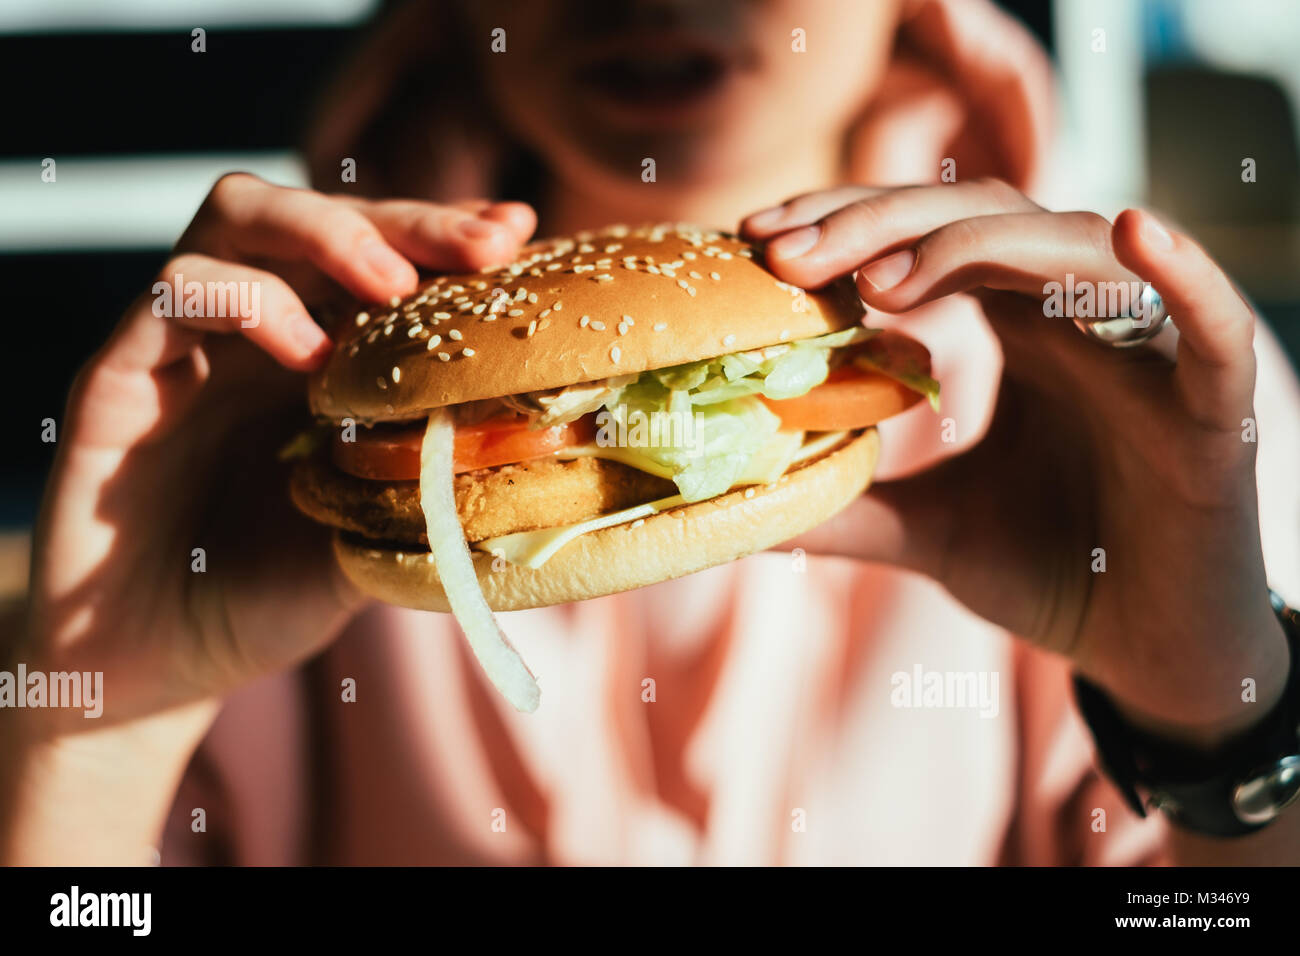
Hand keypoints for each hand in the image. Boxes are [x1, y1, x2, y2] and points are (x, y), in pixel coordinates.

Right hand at [20, 173, 536, 730]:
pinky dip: (246, 300)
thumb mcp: (370, 537)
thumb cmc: (262, 598)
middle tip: (483, 246)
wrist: (150, 667)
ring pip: (236, 215)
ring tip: (392, 288)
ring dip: (326, 234)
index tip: (517, 233)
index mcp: (312, 355)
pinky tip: (307, 354)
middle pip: (319, 213)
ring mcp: (182, 344)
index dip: (446, 234)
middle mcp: (249, 331)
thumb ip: (428, 487)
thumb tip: (535, 461)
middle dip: (409, 219)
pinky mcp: (116, 377)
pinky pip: (171, 295)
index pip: (378, 256)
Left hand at [743, 179, 1288, 746]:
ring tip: (885, 282)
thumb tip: (745, 510)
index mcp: (1017, 328)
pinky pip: (1214, 325)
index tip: (761, 242)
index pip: (929, 238)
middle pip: (982, 221)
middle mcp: (1078, 318)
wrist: (1149, 648)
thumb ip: (849, 507)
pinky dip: (1185, 277)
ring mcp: (1148, 351)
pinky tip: (1137, 231)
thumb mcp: (928, 532)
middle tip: (789, 255)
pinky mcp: (1213, 409)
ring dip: (979, 245)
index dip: (846, 226)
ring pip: (1075, 250)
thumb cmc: (1053, 570)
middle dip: (879, 226)